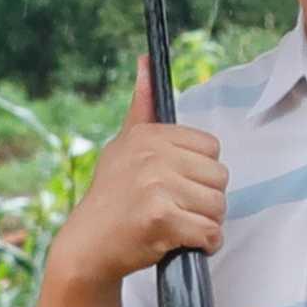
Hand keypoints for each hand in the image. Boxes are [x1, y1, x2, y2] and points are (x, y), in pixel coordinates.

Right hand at [52, 116, 225, 289]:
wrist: (87, 246)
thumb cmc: (112, 198)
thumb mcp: (123, 145)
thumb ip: (142, 107)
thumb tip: (146, 60)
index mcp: (149, 135)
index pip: (211, 147)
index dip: (200, 172)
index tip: (179, 184)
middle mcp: (152, 155)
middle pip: (219, 177)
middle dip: (206, 199)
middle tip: (177, 209)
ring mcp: (156, 185)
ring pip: (218, 205)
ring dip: (205, 222)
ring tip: (178, 225)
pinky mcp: (161, 217)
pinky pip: (210, 232)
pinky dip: (204, 243)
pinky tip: (182, 242)